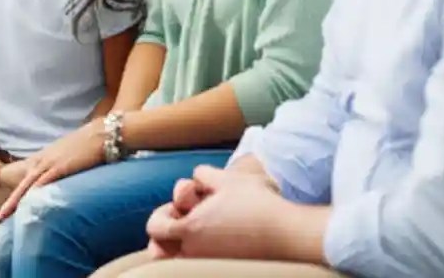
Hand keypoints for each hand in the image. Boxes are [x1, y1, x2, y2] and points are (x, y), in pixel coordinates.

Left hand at [0, 123, 105, 218]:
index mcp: (43, 160)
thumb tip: (56, 182)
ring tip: (4, 214)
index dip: (13, 192)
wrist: (100, 134)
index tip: (5, 206)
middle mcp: (42, 162)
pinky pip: (45, 181)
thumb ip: (58, 168)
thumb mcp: (66, 157)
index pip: (23, 179)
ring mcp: (50, 164)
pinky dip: (35, 191)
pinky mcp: (61, 167)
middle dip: (9, 200)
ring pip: (27, 184)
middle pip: (20, 183)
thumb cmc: (87, 146)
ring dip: (15, 200)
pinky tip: (27, 201)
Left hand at [146, 165, 292, 260]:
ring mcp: (210, 265)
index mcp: (190, 230)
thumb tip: (196, 179)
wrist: (289, 233)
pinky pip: (199, 266)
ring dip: (180, 249)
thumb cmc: (258, 204)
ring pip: (179, 263)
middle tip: (185, 224)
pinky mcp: (225, 270)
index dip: (162, 214)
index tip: (180, 208)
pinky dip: (200, 256)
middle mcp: (195, 253)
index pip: (154, 227)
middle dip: (166, 237)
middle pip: (160, 252)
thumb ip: (202, 175)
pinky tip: (217, 242)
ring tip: (199, 235)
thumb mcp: (227, 178)